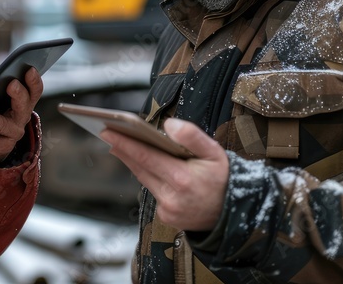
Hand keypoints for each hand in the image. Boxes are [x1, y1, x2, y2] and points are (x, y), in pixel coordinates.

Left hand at [0, 66, 42, 163]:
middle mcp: (22, 117)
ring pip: (3, 124)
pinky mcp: (2, 146)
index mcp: (25, 102)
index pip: (35, 90)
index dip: (34, 80)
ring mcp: (13, 133)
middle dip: (18, 94)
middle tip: (11, 84)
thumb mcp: (1, 98)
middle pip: (24, 104)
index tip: (29, 69)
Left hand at [101, 118, 228, 230]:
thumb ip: (192, 136)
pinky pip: (154, 192)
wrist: (234, 213)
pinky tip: (147, 166)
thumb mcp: (215, 152)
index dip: (125, 144)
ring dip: (133, 162)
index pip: (146, 157)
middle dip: (123, 150)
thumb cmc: (223, 178)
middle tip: (108, 133)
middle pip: (140, 168)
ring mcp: (168, 210)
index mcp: (182, 179)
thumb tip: (168, 125)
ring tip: (121, 145)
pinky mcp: (167, 217)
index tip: (108, 132)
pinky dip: (150, 178)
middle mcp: (172, 197)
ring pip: (145, 180)